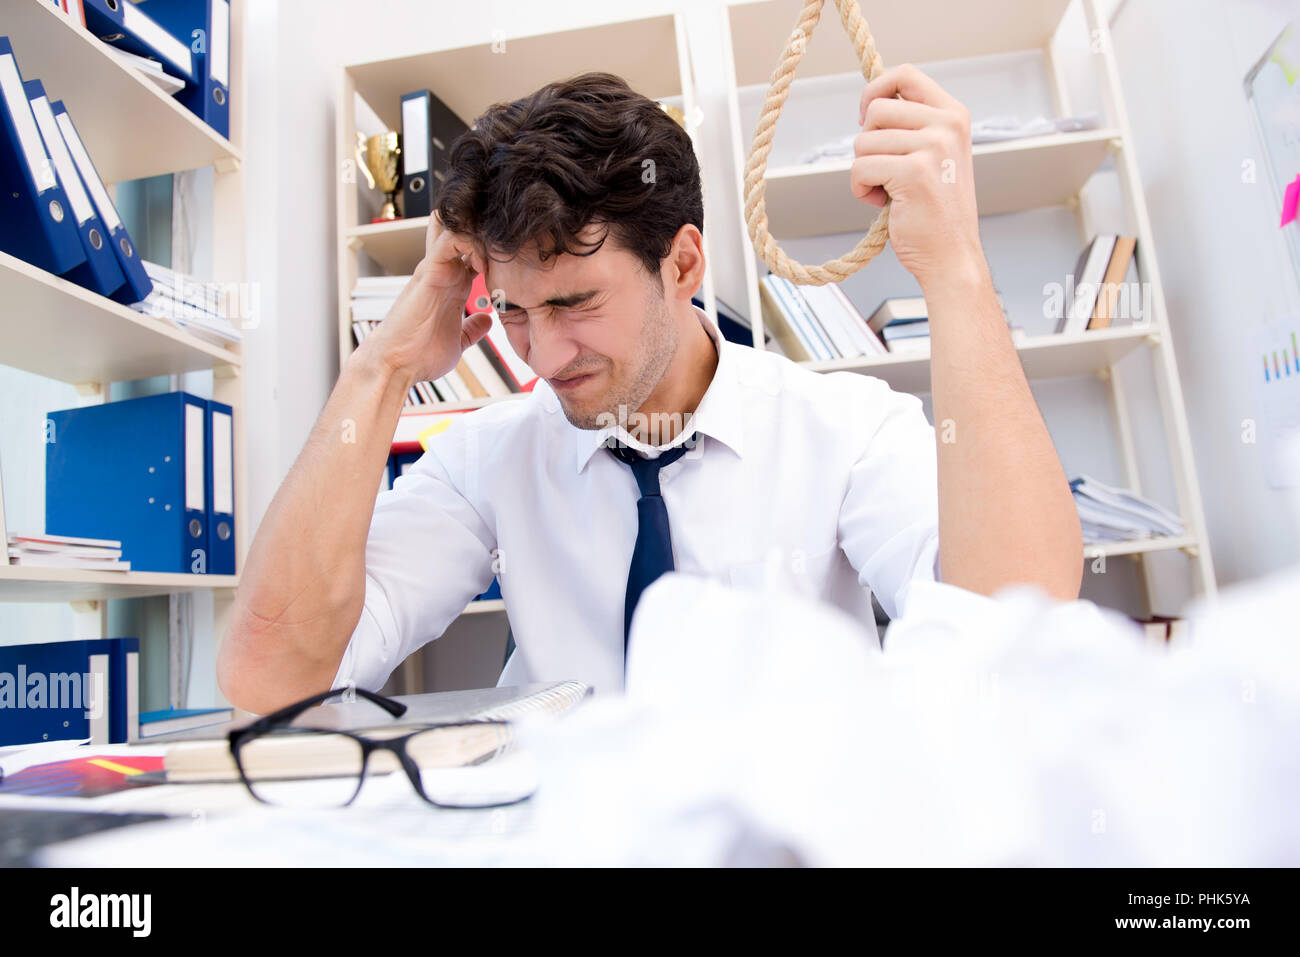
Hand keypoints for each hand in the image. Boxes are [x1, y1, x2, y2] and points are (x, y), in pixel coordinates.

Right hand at [357, 210, 493, 384]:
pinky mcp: (429, 272)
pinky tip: (483, 266)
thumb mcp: (457, 341)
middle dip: (487, 232)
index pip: (475, 253)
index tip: (517, 266)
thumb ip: (471, 329)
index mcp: (453, 286)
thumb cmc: (419, 356)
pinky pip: (449, 241)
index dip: (496, 252)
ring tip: (497, 256)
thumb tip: (487, 320)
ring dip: (481, 234)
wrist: (396, 365)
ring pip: (457, 228)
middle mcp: (445, 273)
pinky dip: (470, 244)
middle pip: (464, 232)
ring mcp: (436, 270)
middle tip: (509, 248)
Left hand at [854, 64, 986, 287]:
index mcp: (953, 114)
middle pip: (877, 109)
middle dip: (867, 142)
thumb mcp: (935, 154)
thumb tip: (871, 105)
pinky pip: (861, 167)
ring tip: (886, 191)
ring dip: (863, 171)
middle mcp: (947, 124)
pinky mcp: (913, 172)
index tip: (866, 117)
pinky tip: (882, 203)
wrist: (952, 255)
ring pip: (863, 141)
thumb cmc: (936, 209)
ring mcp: (933, 147)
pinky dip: (860, 189)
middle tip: (882, 169)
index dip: (875, 91)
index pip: (905, 74)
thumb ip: (912, 126)